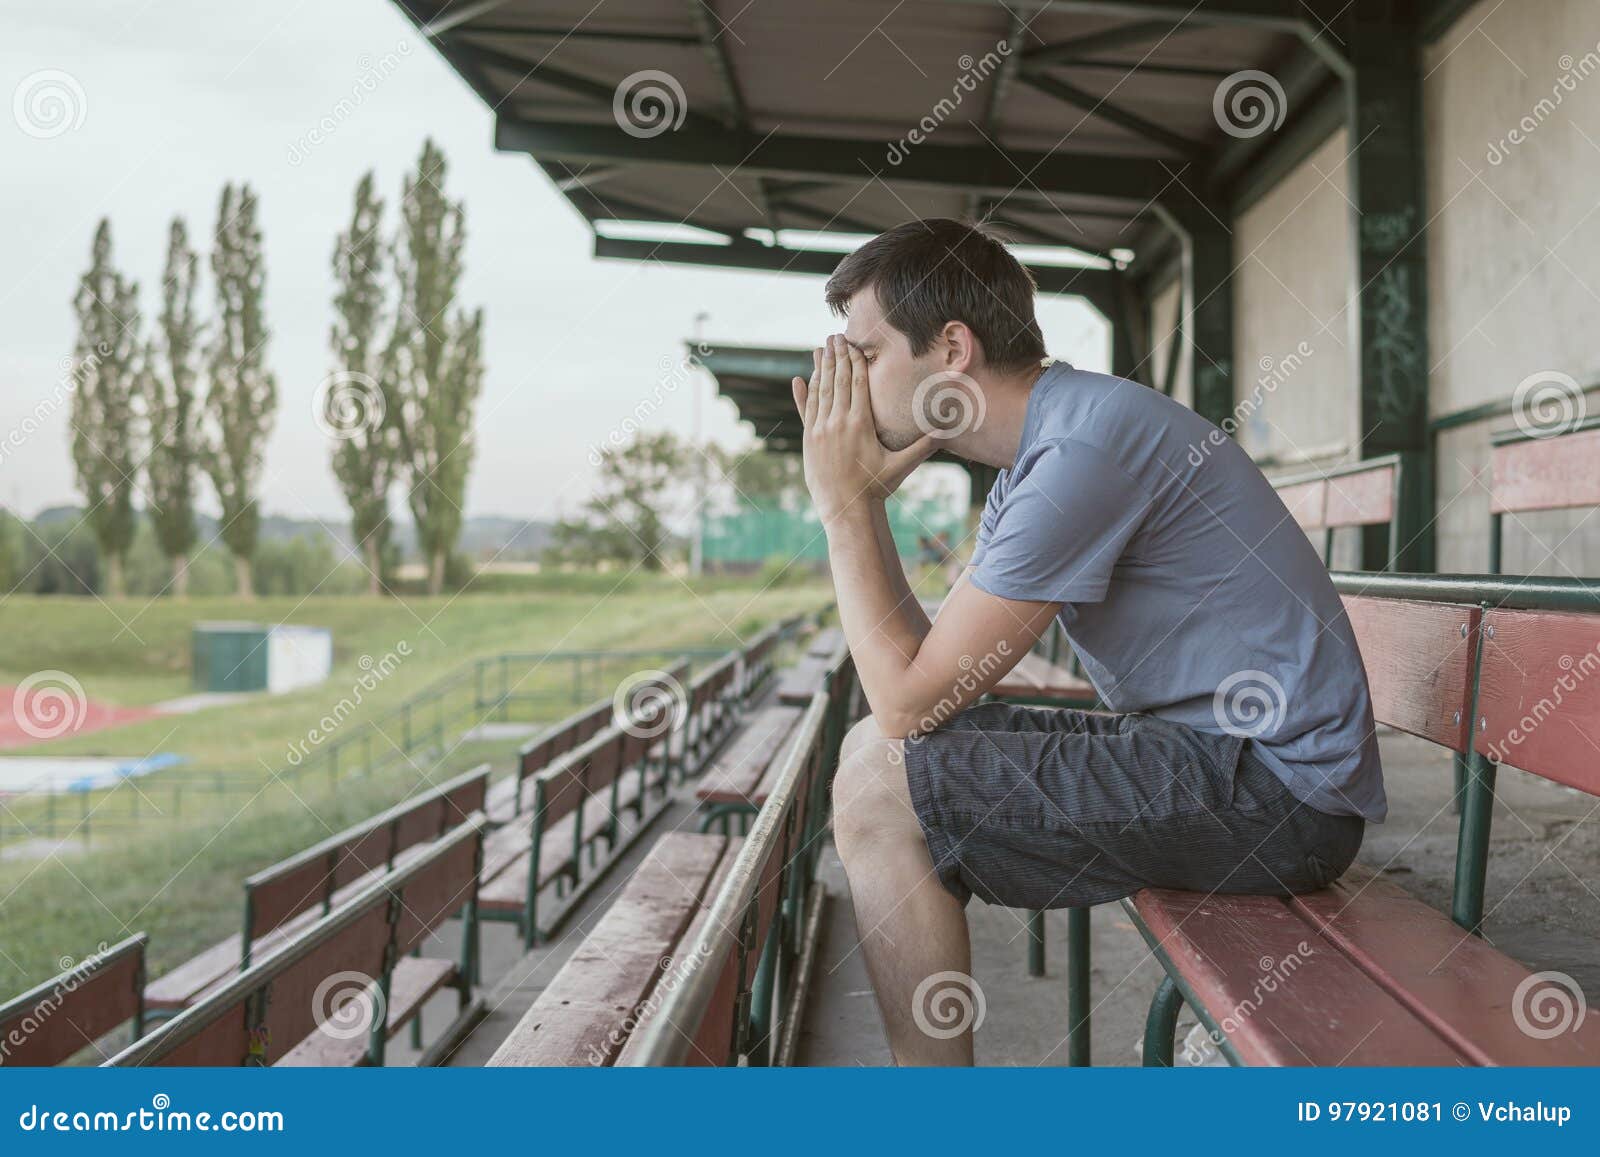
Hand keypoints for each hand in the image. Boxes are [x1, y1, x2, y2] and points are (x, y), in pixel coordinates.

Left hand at [791, 334, 934, 521]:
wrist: (845, 510)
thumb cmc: (876, 488)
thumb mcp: (901, 466)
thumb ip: (923, 446)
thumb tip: (947, 431)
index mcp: (860, 423)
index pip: (858, 383)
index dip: (855, 360)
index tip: (853, 342)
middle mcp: (838, 422)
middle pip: (838, 381)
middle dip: (837, 356)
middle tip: (834, 336)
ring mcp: (820, 431)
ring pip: (820, 392)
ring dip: (820, 368)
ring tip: (820, 349)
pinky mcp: (808, 441)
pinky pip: (806, 410)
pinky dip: (804, 393)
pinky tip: (799, 379)